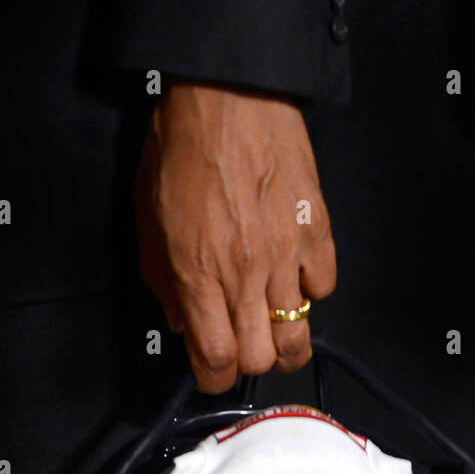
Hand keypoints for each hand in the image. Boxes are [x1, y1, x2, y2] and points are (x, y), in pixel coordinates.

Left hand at [135, 81, 336, 392]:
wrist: (229, 95)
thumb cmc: (184, 147)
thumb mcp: (149, 221)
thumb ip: (164, 281)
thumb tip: (181, 321)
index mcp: (198, 273)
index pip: (216, 361)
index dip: (213, 379)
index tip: (211, 373)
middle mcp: (245, 274)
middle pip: (260, 360)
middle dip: (248, 364)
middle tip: (241, 348)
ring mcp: (287, 256)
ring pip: (299, 336)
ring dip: (284, 342)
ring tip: (275, 330)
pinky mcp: (318, 233)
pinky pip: (324, 288)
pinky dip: (311, 291)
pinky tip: (294, 276)